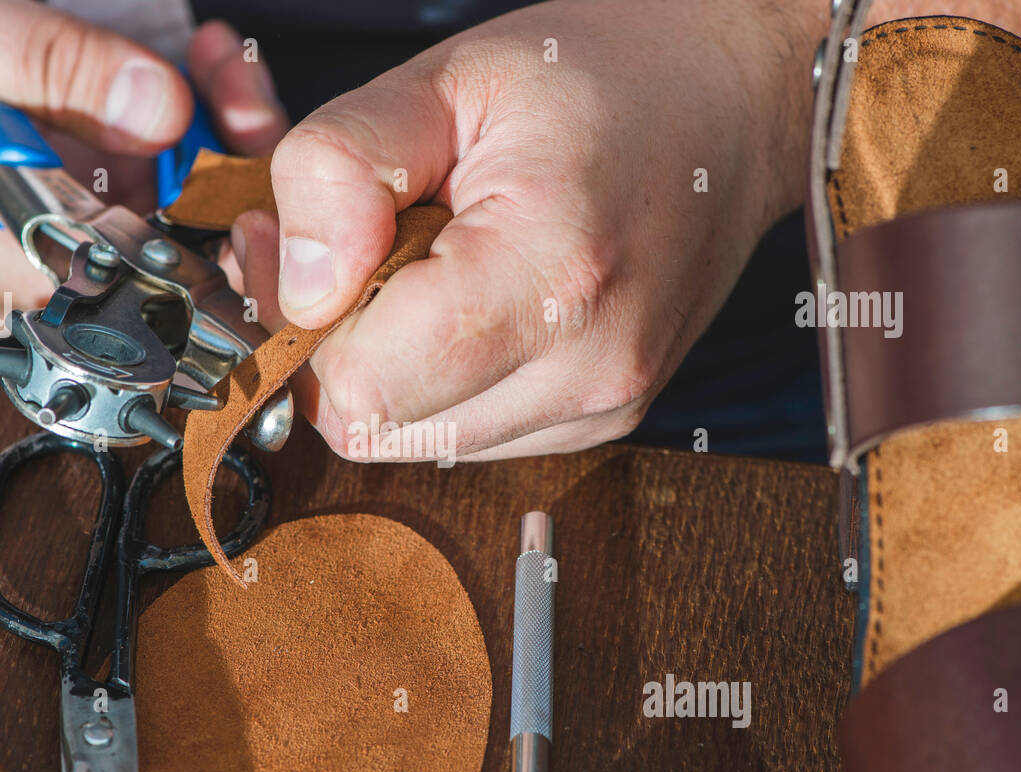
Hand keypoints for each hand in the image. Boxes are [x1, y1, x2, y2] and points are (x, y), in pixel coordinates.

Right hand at [0, 2, 285, 333]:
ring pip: (121, 205)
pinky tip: (154, 71)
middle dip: (197, 156)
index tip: (241, 137)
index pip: (131, 282)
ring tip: (208, 59)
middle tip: (230, 74)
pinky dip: (125, 124)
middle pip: (140, 240)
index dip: (200, 211)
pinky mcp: (1, 200)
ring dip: (170, 132)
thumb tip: (162, 109)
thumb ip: (43, 65)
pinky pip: (87, 177)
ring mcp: (1, 235)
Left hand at [233, 0, 824, 459]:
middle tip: (347, 259)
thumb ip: (339, 168)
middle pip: (380, 430)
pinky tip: (461, 305)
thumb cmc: (593, 78)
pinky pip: (466, 435)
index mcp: (551, 278)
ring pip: (415, 443)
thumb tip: (295, 287)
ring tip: (414, 273)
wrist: (726, 105)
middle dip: (335, 349)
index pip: (366, 386)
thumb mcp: (443, 80)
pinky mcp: (601, 420)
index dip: (304, 327)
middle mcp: (587, 370)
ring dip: (385, 368)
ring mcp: (601, 407)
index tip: (305, 253)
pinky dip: (437, 381)